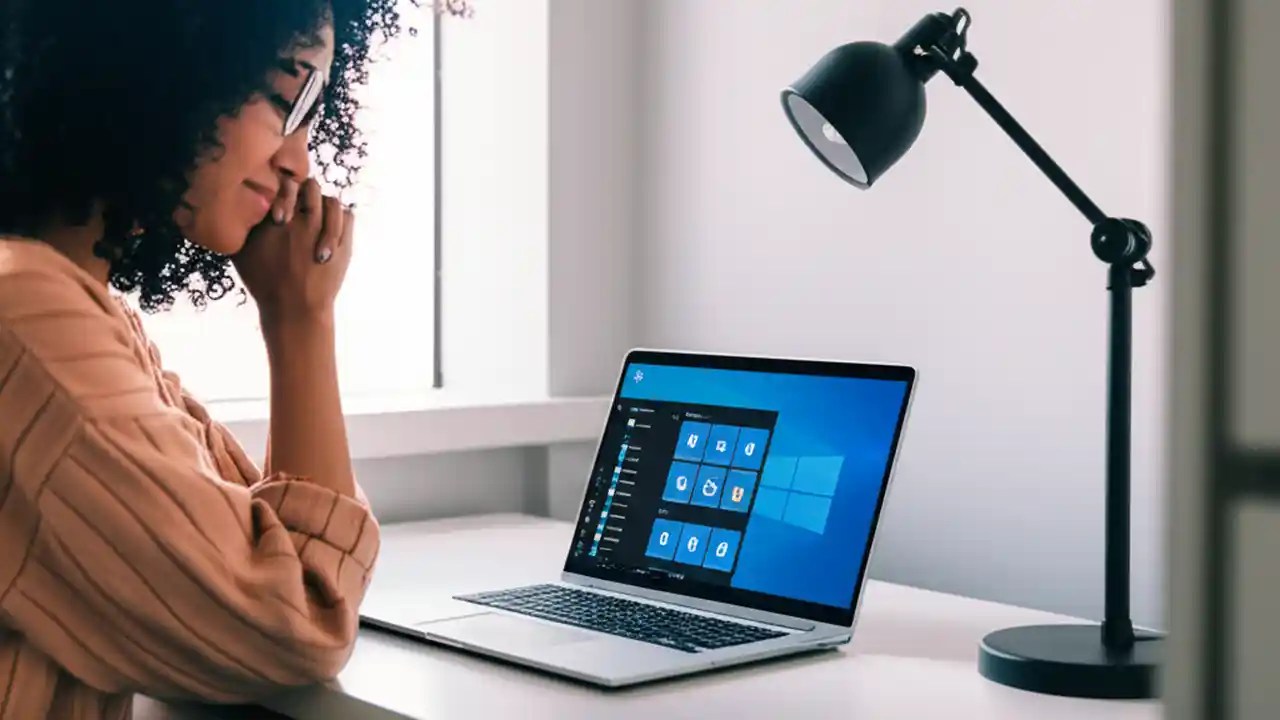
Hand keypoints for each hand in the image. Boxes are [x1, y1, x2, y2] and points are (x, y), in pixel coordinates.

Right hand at [233, 177, 353, 324]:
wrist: (294, 310)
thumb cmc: (264, 281)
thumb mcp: (242, 252)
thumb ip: (244, 223)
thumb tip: (242, 200)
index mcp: (276, 218)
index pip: (285, 183)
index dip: (284, 189)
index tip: (281, 207)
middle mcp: (302, 220)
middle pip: (310, 186)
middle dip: (305, 193)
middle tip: (300, 209)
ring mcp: (325, 231)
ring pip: (331, 201)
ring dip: (324, 206)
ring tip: (315, 221)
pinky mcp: (344, 244)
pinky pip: (347, 216)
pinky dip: (340, 219)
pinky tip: (329, 230)